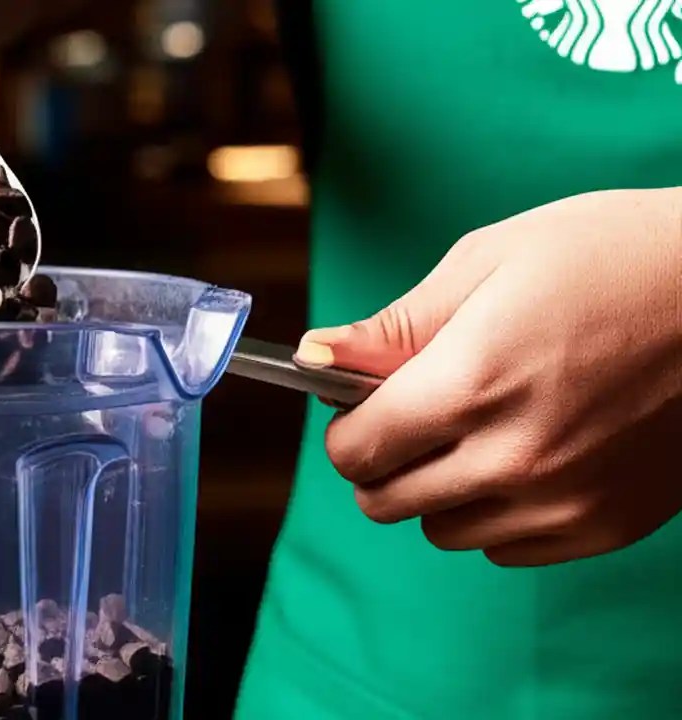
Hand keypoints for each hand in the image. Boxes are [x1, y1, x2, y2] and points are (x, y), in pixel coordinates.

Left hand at [297, 187, 681, 566]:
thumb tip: (317, 356)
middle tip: (415, 414)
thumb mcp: (490, 260)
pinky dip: (495, 512)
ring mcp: (562, 500)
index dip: (345, 426)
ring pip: (442, 531)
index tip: (361, 404)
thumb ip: (395, 325)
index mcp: (471, 384)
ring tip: (480, 429)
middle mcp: (512, 457)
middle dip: (381, 460)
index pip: (356, 451)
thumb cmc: (614, 255)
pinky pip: (505, 548)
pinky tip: (526, 456)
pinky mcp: (605, 525)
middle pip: (386, 501)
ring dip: (437, 489)